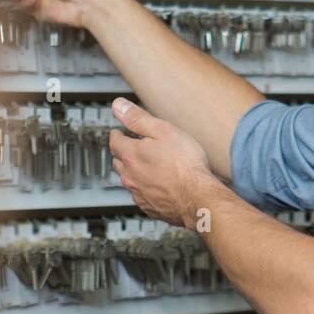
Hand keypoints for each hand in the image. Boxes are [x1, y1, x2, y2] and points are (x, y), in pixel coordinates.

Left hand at [108, 99, 217, 227]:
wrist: (198, 198)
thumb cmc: (186, 165)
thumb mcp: (163, 131)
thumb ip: (138, 119)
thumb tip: (118, 106)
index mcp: (131, 155)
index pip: (115, 141)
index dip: (117, 134)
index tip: (119, 132)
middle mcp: (130, 176)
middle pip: (118, 161)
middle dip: (122, 153)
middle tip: (129, 147)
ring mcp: (139, 194)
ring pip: (128, 180)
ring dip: (132, 172)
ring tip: (143, 167)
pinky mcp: (149, 208)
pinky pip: (140, 196)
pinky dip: (143, 189)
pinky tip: (155, 186)